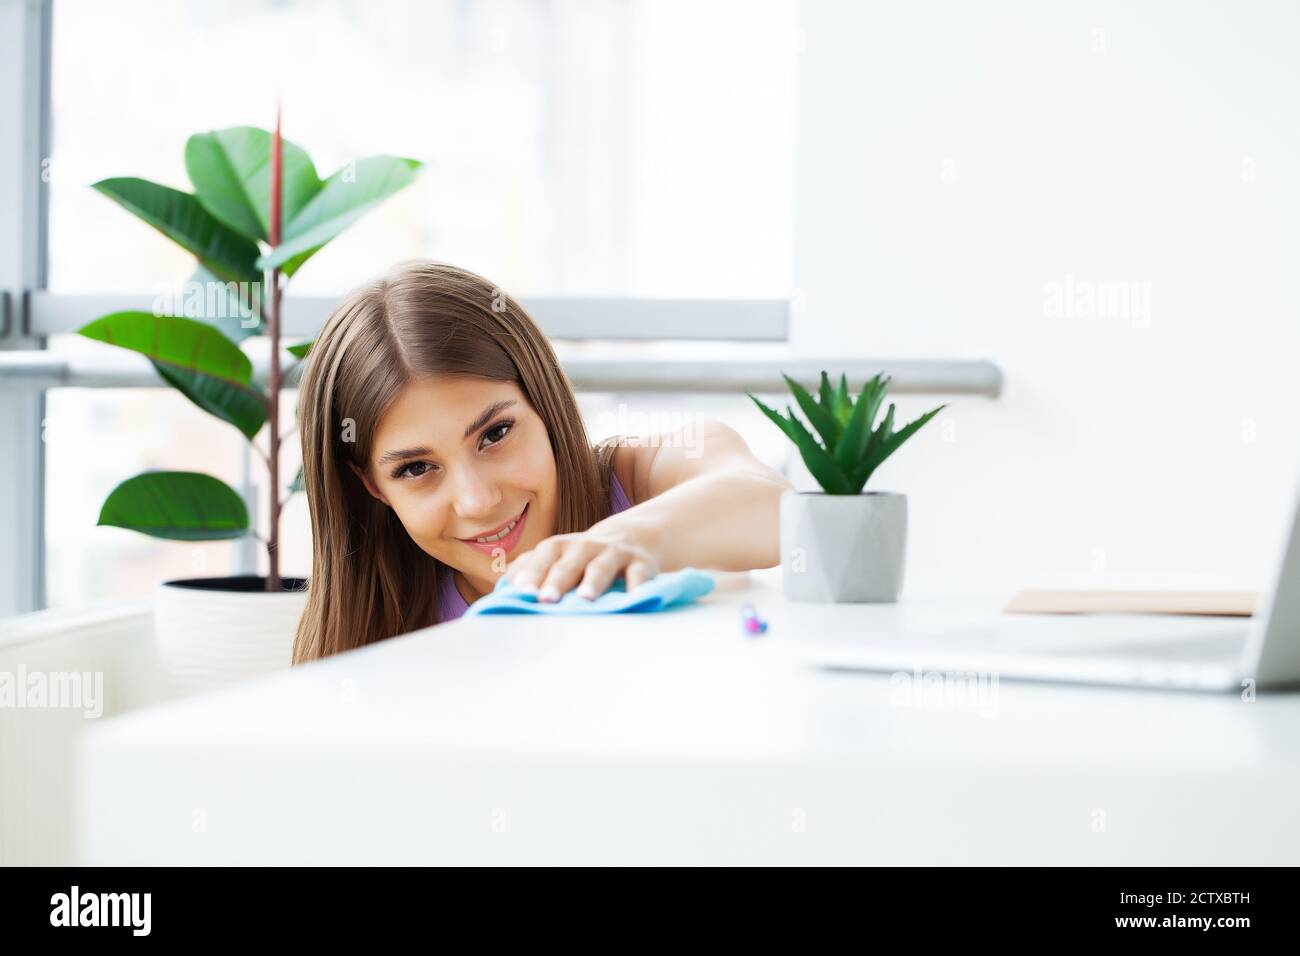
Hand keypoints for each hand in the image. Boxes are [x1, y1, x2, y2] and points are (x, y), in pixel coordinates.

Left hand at [504, 526, 659, 601]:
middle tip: (546, 601)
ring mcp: (615, 553)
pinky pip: (640, 573)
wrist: (632, 538)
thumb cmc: (582, 558)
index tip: (520, 592)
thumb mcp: (558, 559)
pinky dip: (639, 586)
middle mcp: (587, 546)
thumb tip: (500, 589)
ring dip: (594, 581)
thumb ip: (530, 570)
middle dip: (558, 580)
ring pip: (602, 566)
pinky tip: (636, 599)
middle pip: (570, 561)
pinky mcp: (642, 563)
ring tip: (586, 600)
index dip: (532, 572)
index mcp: (562, 547)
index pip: (544, 555)